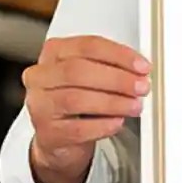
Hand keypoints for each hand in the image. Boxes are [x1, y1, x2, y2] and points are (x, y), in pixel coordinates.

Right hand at [22, 35, 151, 182]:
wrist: (56, 137)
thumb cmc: (74, 99)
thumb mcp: (86, 75)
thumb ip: (107, 66)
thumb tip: (138, 70)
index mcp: (53, 53)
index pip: (87, 45)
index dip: (118, 55)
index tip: (141, 66)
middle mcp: (40, 76)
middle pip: (79, 71)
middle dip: (117, 79)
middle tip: (141, 86)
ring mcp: (40, 105)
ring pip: (77, 99)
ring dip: (113, 102)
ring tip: (134, 106)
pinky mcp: (47, 133)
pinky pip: (77, 128)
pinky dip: (103, 125)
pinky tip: (117, 122)